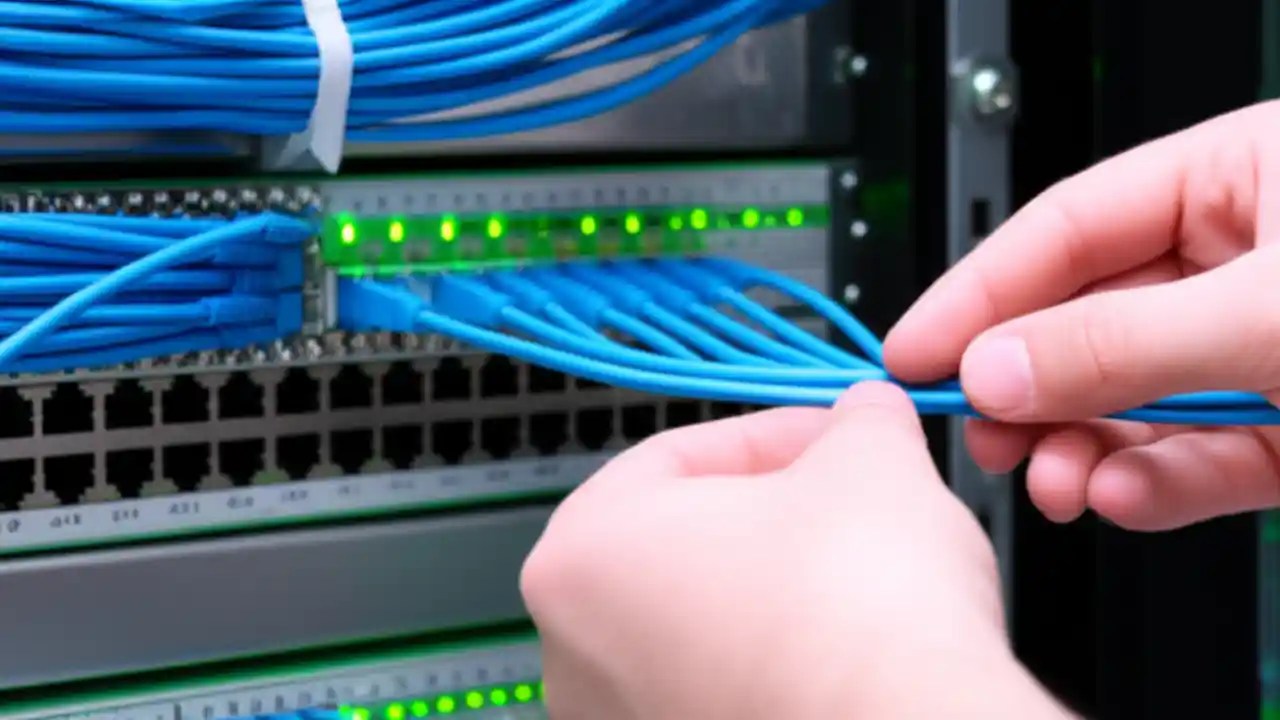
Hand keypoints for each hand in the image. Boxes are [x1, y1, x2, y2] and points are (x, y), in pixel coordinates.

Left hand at [521, 383, 1067, 718]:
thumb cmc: (858, 623)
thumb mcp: (871, 465)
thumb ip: (856, 424)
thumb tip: (867, 418)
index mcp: (580, 555)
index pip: (676, 455)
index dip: (773, 434)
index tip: (829, 437)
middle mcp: (575, 652)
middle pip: (684, 543)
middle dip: (773, 511)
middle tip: (849, 498)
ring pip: (707, 623)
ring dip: (777, 590)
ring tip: (860, 580)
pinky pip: (728, 689)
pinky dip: (780, 664)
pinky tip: (846, 654)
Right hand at [884, 99, 1279, 529]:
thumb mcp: (1270, 312)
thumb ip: (1121, 342)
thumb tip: (997, 368)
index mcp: (1240, 178)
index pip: (1068, 227)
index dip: (979, 293)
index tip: (913, 353)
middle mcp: (1244, 262)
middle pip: (1088, 324)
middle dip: (1031, 389)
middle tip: (982, 430)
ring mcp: (1264, 352)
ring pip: (1135, 402)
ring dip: (1083, 449)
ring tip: (1055, 479)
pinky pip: (1197, 459)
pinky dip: (1154, 485)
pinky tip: (1125, 496)